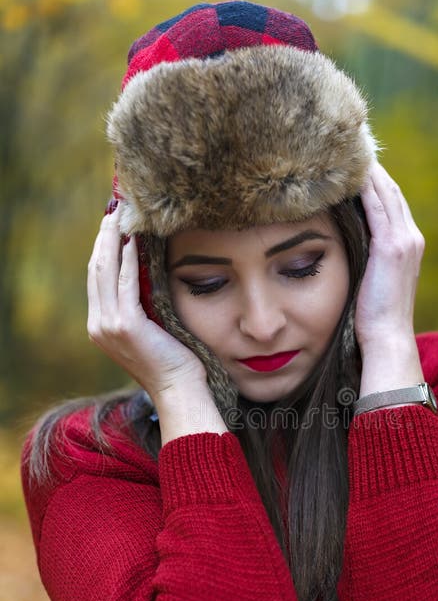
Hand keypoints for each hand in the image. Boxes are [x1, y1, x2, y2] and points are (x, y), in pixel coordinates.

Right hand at [87, 205, 207, 400]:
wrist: (179, 390)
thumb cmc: (175, 363)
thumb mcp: (152, 331)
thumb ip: (143, 306)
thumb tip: (150, 273)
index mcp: (101, 326)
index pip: (97, 278)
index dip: (103, 248)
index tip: (112, 224)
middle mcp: (98, 325)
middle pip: (96, 269)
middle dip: (104, 237)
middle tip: (115, 210)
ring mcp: (108, 325)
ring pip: (106, 270)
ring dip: (114, 239)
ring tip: (122, 215)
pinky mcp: (125, 325)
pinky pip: (126, 282)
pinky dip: (129, 257)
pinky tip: (136, 239)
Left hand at [355, 162, 424, 350]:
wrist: (388, 337)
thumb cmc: (374, 318)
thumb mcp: (373, 281)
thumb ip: (367, 258)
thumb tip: (346, 244)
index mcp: (408, 244)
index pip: (391, 202)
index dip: (374, 180)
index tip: (355, 162)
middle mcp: (411, 237)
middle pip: (390, 190)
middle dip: (371, 167)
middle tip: (350, 143)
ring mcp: (404, 240)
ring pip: (385, 192)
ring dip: (367, 169)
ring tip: (347, 148)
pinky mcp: (392, 247)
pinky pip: (377, 206)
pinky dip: (364, 186)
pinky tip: (349, 171)